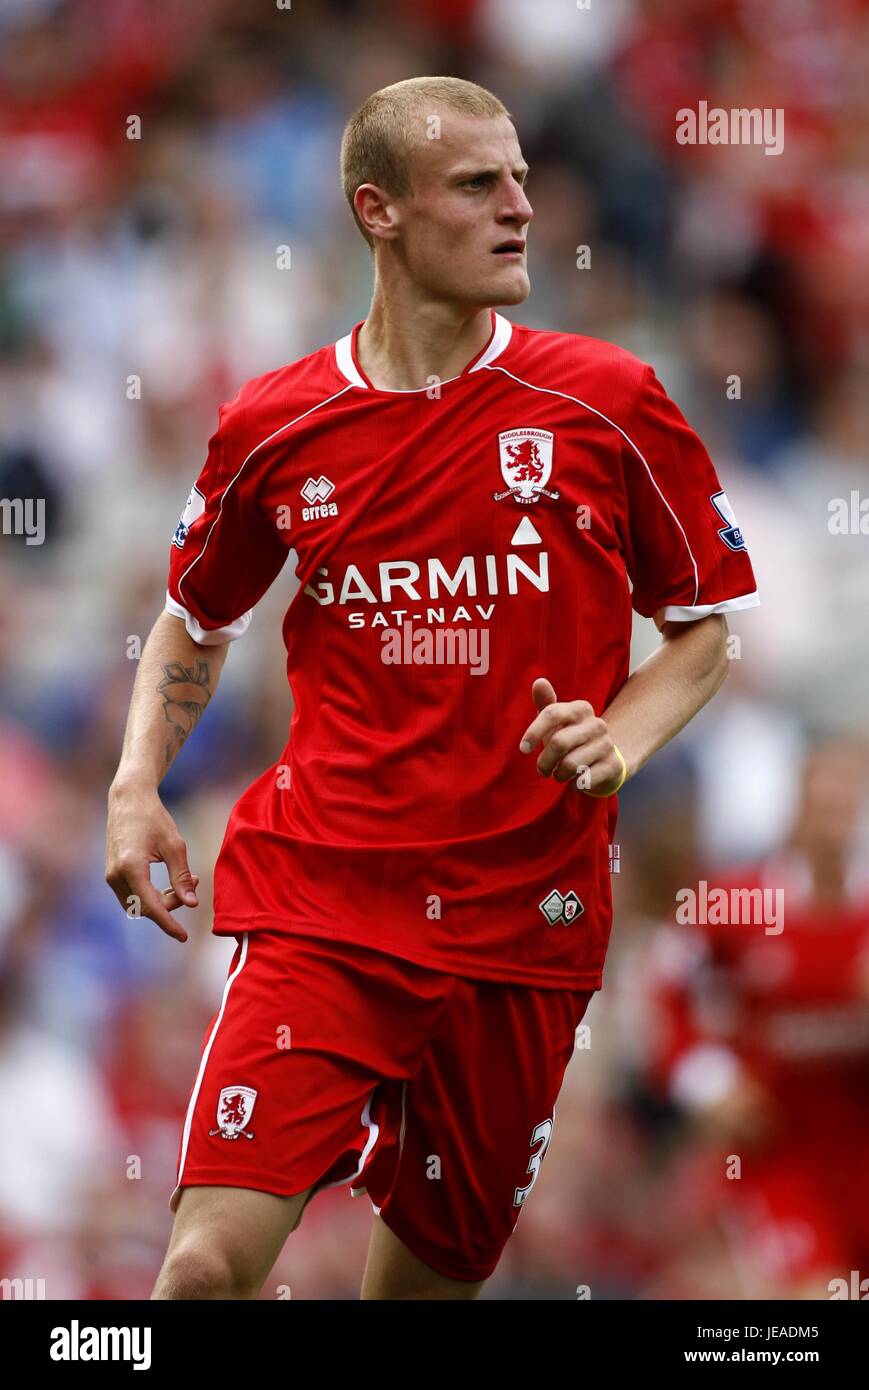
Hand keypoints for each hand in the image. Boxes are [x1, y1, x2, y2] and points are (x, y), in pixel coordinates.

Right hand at [105, 781, 198, 941]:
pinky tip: (169, 882)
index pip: (151, 906)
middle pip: (145, 908)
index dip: (168, 924)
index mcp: (131, 868)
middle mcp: (115, 876)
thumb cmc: (154, 818)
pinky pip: (132, 895)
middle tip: (194, 883)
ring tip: (186, 881)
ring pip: (138, 904)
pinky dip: (151, 895)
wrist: (128, 799)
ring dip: (162, 901)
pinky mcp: (112, 873)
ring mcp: (110, 875)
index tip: (184, 937)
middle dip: (171, 904)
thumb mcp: (175, 846)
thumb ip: (182, 877)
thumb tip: (192, 904)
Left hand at [519, 677, 625, 795]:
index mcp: (581, 708)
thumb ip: (546, 703)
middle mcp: (597, 724)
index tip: (523, 749)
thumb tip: (538, 681)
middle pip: (559, 743)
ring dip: (558, 774)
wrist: (606, 760)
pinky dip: (574, 784)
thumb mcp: (557, 723)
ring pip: (570, 764)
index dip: (534, 732)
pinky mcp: (614, 766)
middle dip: (544, 761)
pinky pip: (584, 779)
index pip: (552, 714)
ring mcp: (607, 745)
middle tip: (542, 769)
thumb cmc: (572, 739)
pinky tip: (576, 781)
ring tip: (559, 774)